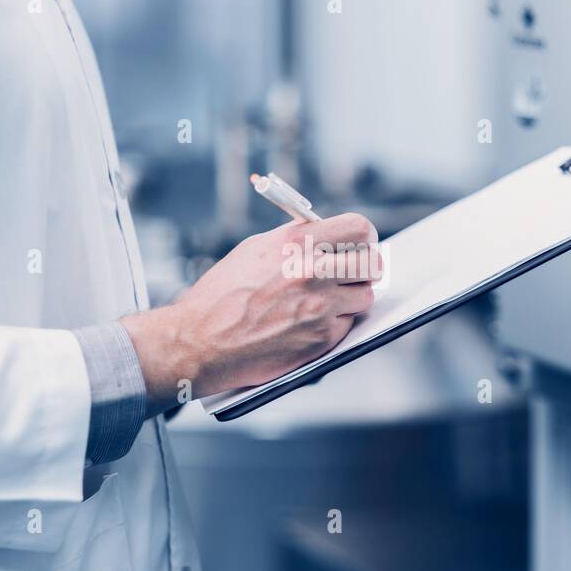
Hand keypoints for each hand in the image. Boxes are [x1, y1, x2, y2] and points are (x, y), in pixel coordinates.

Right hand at [120, 213, 380, 411]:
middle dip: (366, 269)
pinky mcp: (320, 340)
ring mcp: (320, 308)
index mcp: (297, 243)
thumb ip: (295, 238)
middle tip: (355, 274)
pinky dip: (333, 325)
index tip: (362, 244)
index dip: (365, 237)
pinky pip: (346, 326)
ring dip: (351, 299)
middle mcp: (313, 272)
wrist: (199, 341)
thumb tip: (325, 235)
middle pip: (372, 264)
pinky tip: (307, 323)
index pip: (359, 229)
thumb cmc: (220, 296)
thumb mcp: (255, 250)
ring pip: (364, 298)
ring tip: (324, 301)